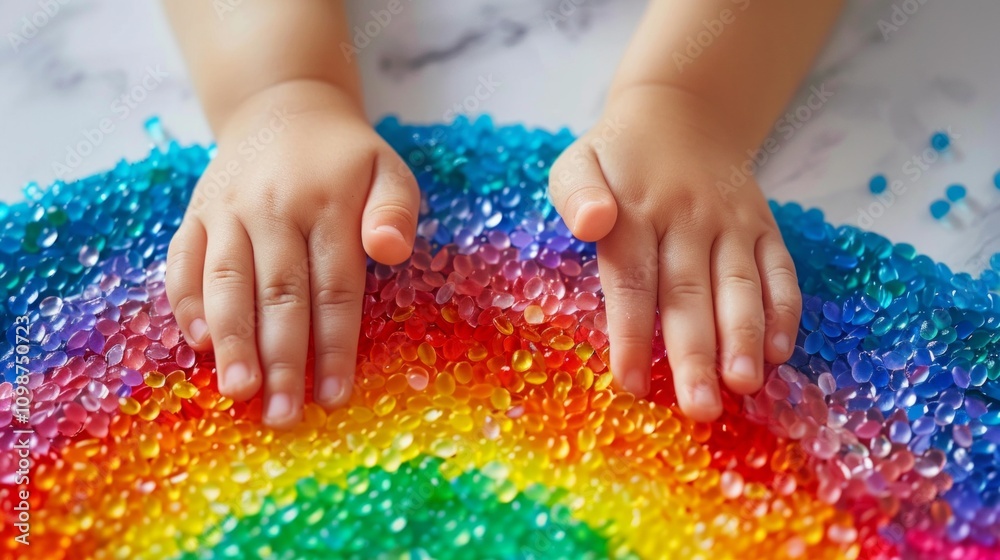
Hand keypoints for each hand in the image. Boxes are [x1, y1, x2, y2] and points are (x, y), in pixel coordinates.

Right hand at [166, 81, 419, 426]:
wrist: (283, 107)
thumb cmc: (345, 158)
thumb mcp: (388, 170)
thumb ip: (397, 211)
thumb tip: (390, 251)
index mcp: (327, 203)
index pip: (333, 288)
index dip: (333, 345)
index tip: (334, 395)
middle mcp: (273, 208)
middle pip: (278, 294)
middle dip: (281, 359)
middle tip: (282, 415)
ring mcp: (228, 209)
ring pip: (226, 282)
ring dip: (231, 340)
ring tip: (238, 392)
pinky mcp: (197, 212)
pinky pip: (184, 261)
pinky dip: (187, 302)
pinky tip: (197, 344)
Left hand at [548, 85, 800, 421]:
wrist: (683, 112)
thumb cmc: (619, 157)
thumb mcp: (578, 162)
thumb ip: (577, 194)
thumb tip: (589, 224)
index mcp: (636, 211)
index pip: (633, 281)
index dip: (633, 334)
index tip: (631, 384)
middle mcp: (688, 219)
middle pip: (689, 293)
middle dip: (695, 354)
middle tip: (700, 408)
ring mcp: (731, 223)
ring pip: (740, 286)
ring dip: (744, 337)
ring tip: (745, 384)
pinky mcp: (762, 226)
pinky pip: (778, 270)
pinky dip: (783, 310)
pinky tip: (780, 352)